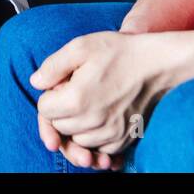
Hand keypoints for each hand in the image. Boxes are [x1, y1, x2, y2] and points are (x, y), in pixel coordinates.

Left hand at [31, 30, 172, 166]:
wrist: (157, 64)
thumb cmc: (120, 52)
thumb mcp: (81, 46)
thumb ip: (53, 65)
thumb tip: (36, 83)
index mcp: (76, 100)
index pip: (44, 109)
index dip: (50, 94)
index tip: (63, 83)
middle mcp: (91, 122)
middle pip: (59, 126)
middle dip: (61, 111)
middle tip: (77, 90)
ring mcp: (108, 134)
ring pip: (76, 139)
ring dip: (77, 125)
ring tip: (90, 101)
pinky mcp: (122, 140)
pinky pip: (97, 146)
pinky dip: (94, 135)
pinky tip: (100, 115)